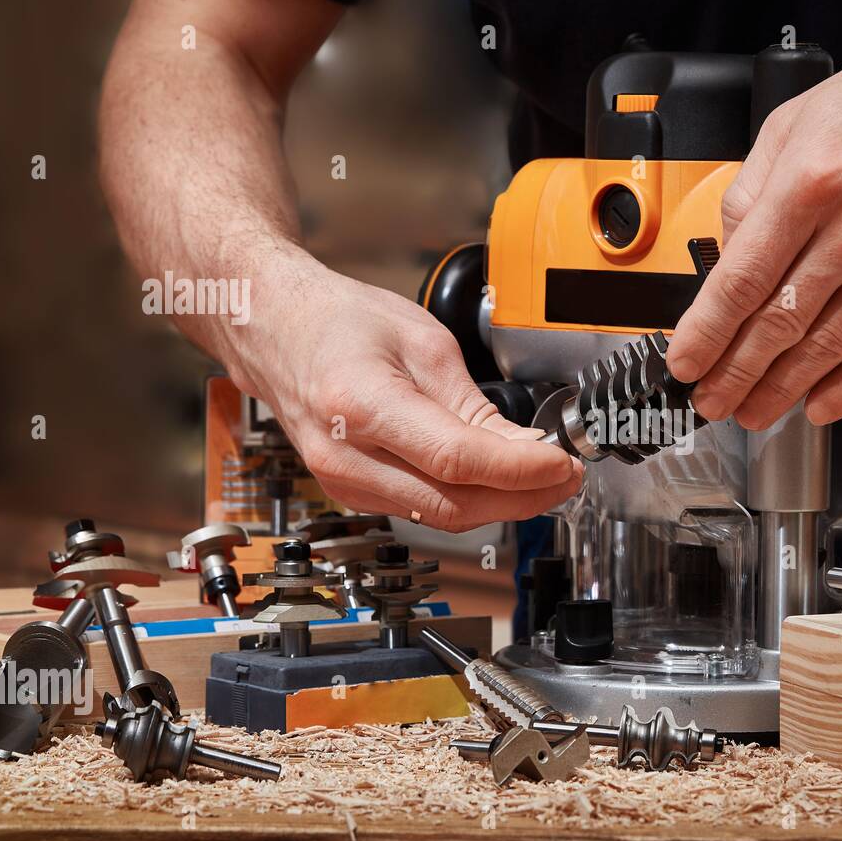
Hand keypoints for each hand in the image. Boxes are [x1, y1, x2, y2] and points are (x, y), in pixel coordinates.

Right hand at [222, 255, 581, 531]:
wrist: (275, 329)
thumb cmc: (339, 323)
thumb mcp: (423, 343)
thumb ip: (477, 404)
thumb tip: (529, 449)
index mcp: (360, 404)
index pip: (457, 460)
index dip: (520, 470)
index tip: (563, 462)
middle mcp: (344, 455)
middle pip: (453, 504)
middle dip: (522, 497)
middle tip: (566, 475)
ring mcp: (343, 482)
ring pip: (442, 517)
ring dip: (501, 504)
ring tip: (542, 478)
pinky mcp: (350, 493)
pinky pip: (423, 511)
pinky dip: (468, 500)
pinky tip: (497, 482)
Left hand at [666, 27, 841, 428]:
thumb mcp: (798, 120)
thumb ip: (752, 189)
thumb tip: (725, 252)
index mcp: (812, 181)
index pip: (743, 278)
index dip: (708, 331)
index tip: (686, 361)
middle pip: (781, 322)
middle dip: (736, 373)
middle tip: (711, 399)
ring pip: (829, 345)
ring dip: (783, 389)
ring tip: (753, 410)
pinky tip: (819, 406)